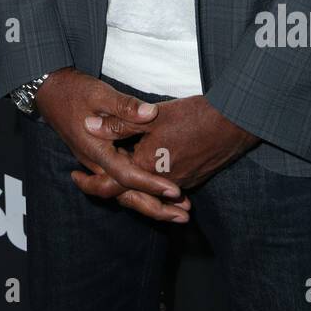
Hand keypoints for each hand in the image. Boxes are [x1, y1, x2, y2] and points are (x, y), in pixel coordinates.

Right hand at [34, 69, 191, 222]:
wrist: (51, 93)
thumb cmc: (75, 92)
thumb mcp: (100, 93)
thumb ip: (125, 106)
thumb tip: (150, 114)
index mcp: (96, 150)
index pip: (126, 175)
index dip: (151, 184)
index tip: (175, 190)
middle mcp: (96, 164)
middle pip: (125, 195)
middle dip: (155, 209)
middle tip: (183, 216)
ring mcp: (97, 164)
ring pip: (123, 193)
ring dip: (150, 204)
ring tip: (177, 211)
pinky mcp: (100, 161)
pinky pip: (120, 184)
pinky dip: (140, 192)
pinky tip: (158, 193)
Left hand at [82, 94, 259, 193]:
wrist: (235, 123)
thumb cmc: (193, 116)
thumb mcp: (151, 116)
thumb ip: (119, 123)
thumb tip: (87, 125)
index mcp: (146, 167)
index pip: (111, 185)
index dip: (90, 183)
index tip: (75, 177)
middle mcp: (161, 183)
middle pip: (128, 195)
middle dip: (107, 189)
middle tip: (85, 181)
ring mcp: (180, 183)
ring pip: (147, 192)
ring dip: (130, 189)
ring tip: (110, 181)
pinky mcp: (193, 179)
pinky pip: (165, 188)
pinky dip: (151, 185)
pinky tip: (147, 174)